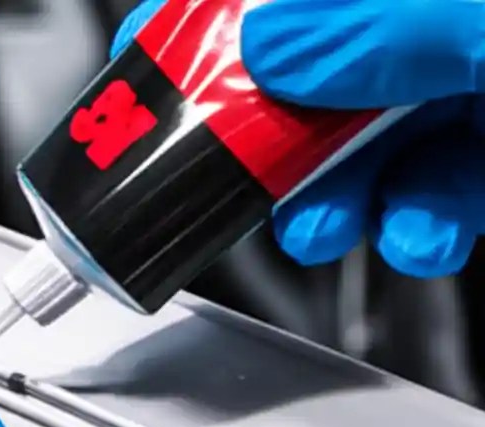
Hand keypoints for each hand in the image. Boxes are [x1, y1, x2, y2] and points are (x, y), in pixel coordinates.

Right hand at [113, 0, 482, 276]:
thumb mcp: (473, 17)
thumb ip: (374, 29)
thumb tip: (267, 49)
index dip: (203, 20)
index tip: (144, 57)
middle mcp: (427, 22)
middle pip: (306, 75)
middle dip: (259, 137)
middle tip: (223, 175)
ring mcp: (467, 83)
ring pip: (365, 142)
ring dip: (328, 200)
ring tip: (321, 227)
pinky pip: (437, 187)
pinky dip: (413, 225)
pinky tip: (416, 235)